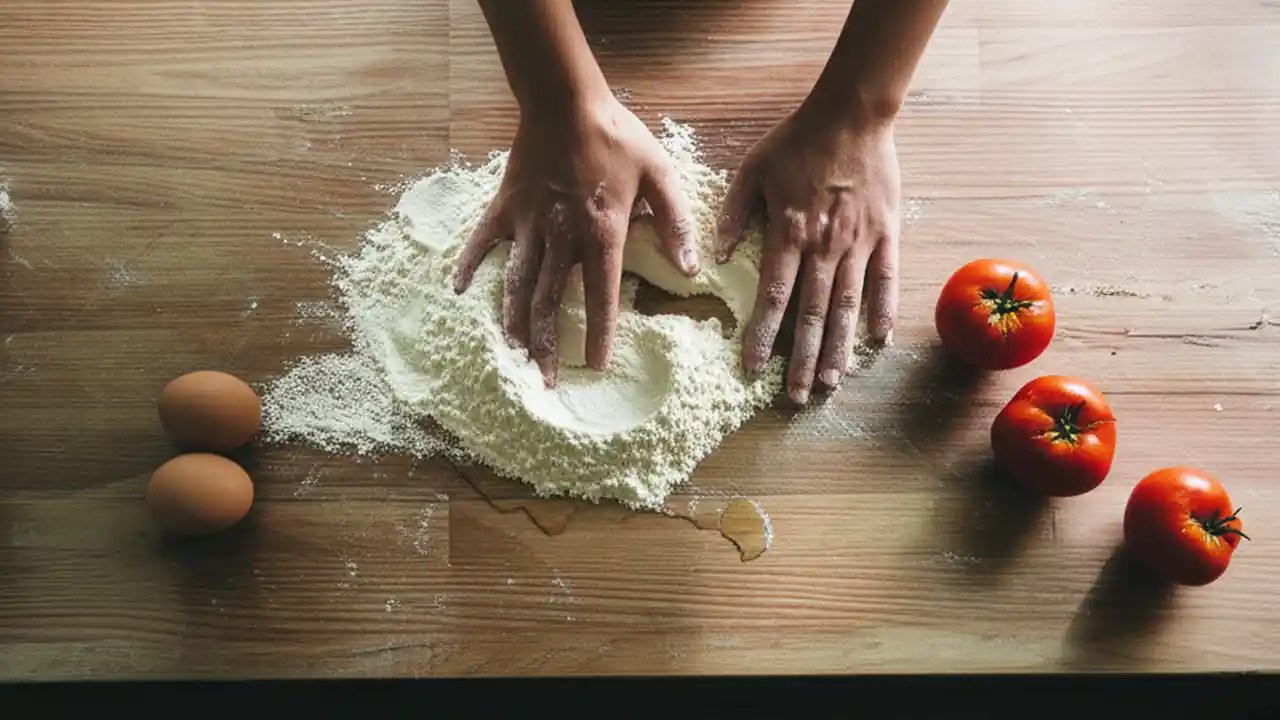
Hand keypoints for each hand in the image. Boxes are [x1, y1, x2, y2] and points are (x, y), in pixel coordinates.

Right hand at [454, 96, 698, 385]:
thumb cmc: (617, 137)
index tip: (595, 366)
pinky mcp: (506, 207)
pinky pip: (483, 242)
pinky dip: (468, 265)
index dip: (598, 334)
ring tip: (511, 354)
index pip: (600, 296)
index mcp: (600, 234)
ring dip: (512, 322)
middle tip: (544, 380)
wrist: (566, 100)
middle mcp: (560, 237)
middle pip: (549, 302)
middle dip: (546, 345)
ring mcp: (528, 224)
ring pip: (516, 283)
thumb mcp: (660, 175)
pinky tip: (457, 291)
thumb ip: (676, 224)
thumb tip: (692, 269)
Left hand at [717, 107, 900, 404]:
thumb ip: (732, 215)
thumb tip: (715, 256)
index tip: (753, 367)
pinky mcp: (886, 233)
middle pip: (812, 314)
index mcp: (788, 233)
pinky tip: (877, 341)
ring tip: (832, 383)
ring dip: (839, 348)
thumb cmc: (797, 140)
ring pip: (847, 306)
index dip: (762, 334)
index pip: (773, 296)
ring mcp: (860, 242)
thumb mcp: (750, 170)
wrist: (852, 113)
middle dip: (803, 359)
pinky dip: (882, 311)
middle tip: (797, 396)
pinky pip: (886, 279)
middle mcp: (825, 246)